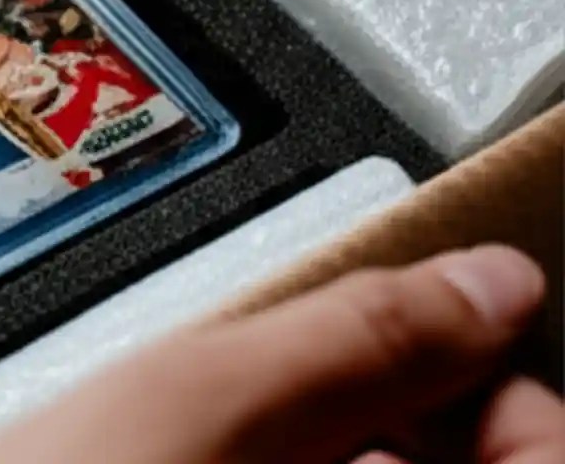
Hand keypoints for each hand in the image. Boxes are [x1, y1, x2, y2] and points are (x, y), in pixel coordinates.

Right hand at [0, 245, 563, 462]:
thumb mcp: (196, 401)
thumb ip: (356, 335)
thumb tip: (485, 279)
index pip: (548, 451)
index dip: (497, 381)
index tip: (432, 337)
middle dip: (391, 407)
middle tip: (295, 373)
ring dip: (323, 435)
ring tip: (218, 415)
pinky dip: (273, 462)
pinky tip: (195, 457)